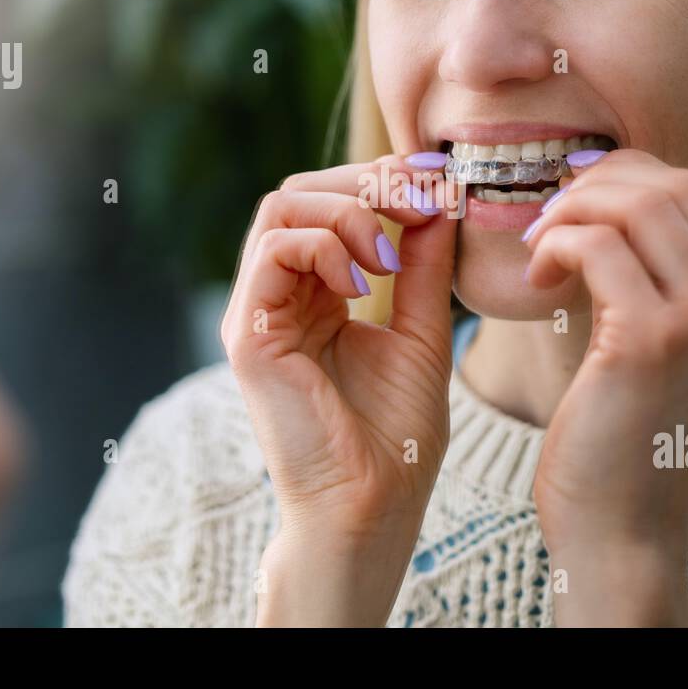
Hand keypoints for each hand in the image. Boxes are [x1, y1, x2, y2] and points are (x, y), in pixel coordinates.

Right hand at [220, 155, 458, 622]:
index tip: (438, 185)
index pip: (328, 205)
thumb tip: (437, 199)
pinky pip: (273, 251)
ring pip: (281, 208)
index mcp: (313, 296)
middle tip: (420, 199)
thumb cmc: (394, 436)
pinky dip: (324, 246)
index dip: (381, 182)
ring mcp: (257, 313)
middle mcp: (277, 298)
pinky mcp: (249, 335)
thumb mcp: (421, 330)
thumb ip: (424, 266)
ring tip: (389, 255)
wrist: (371, 506)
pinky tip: (365, 281)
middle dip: (365, 182)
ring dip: (347, 211)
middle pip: (299, 193)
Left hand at [522, 149, 687, 624]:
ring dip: (571, 212)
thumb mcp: (671, 353)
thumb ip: (667, 284)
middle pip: (671, 186)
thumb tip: (619, 203)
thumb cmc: (629, 441)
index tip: (577, 208)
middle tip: (548, 223)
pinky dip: (555, 245)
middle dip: (595, 187)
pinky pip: (595, 246)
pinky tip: (538, 279)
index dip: (626, 182)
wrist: (622, 533)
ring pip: (635, 205)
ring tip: (539, 249)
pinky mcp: (651, 342)